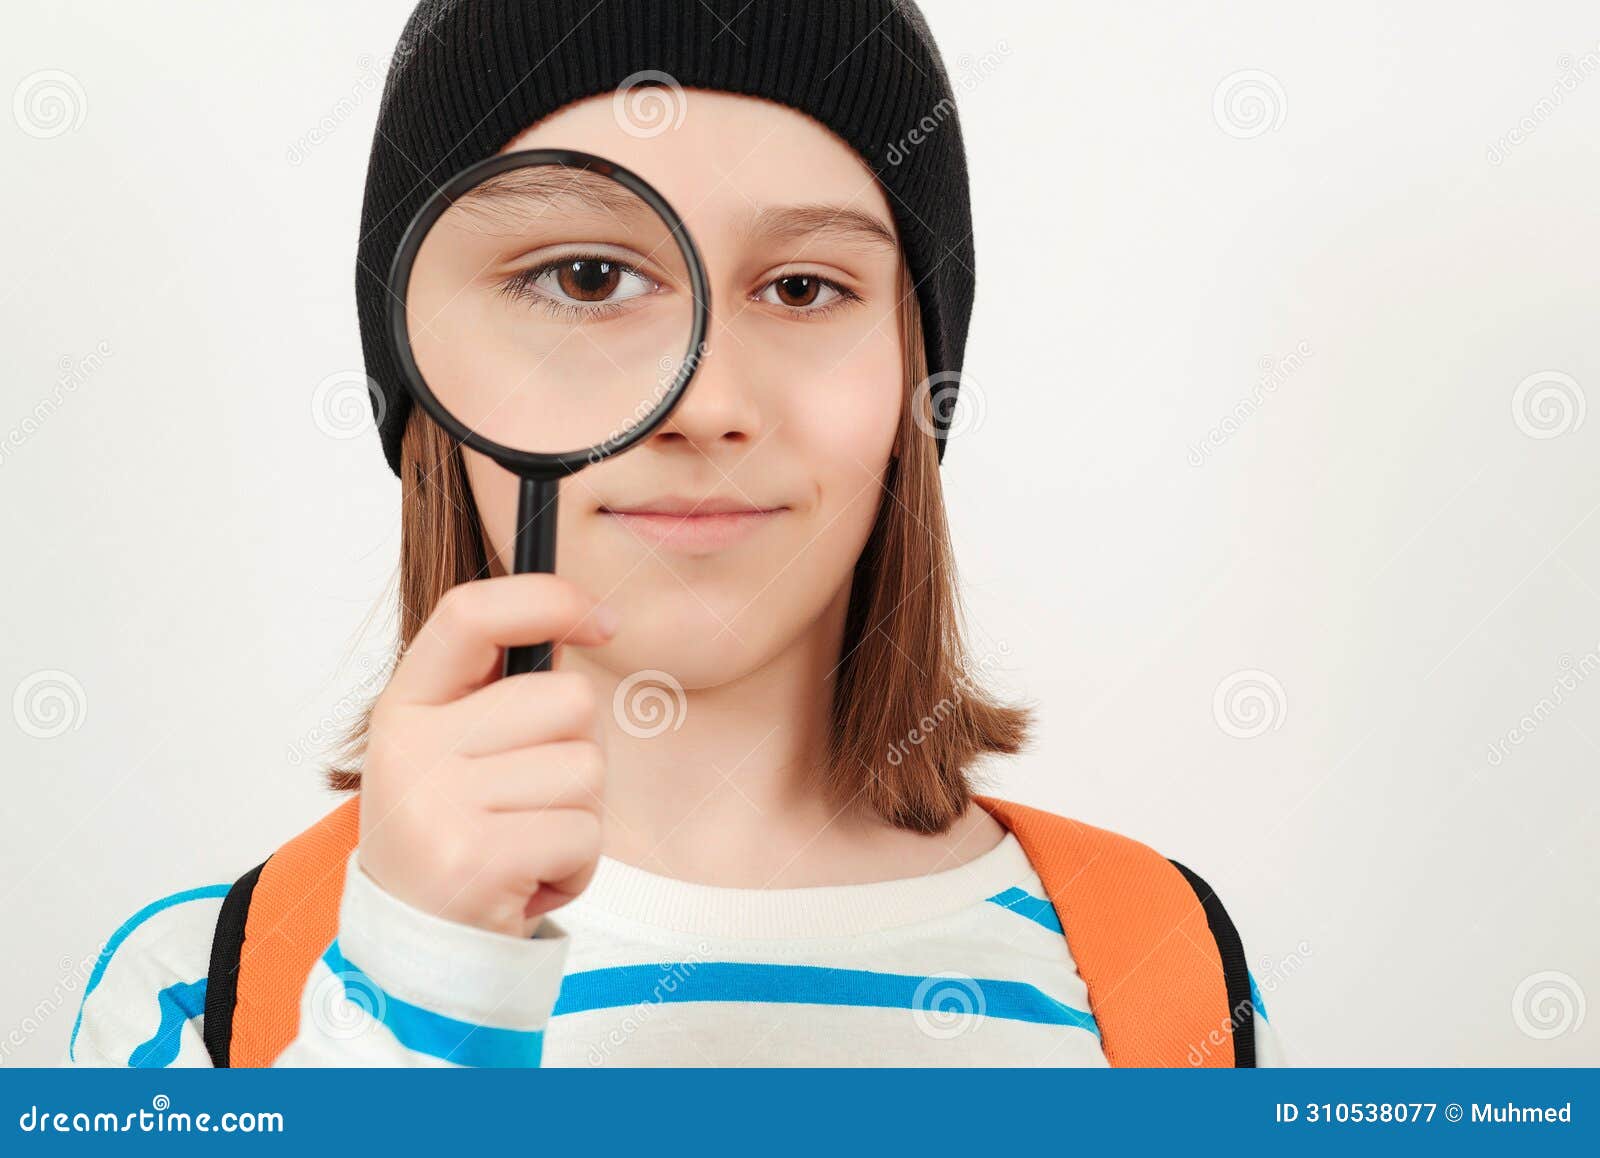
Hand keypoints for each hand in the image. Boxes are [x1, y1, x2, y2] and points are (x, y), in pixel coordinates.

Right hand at [356, 574, 616, 937]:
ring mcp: (439, 803)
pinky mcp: (477, 860)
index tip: (603, 620)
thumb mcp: (457, 749)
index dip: (548, 599)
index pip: (471, 614)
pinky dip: (576, 864)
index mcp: (405, 705)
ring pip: (587, 769)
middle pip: (568, 700)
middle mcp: (411, 746)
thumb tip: (587, 620)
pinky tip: (526, 882)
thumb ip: (504, 690)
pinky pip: (584, 833)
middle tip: (527, 801)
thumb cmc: (457, 833)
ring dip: (579, 816)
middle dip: (576, 751)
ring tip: (524, 844)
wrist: (419, 948)